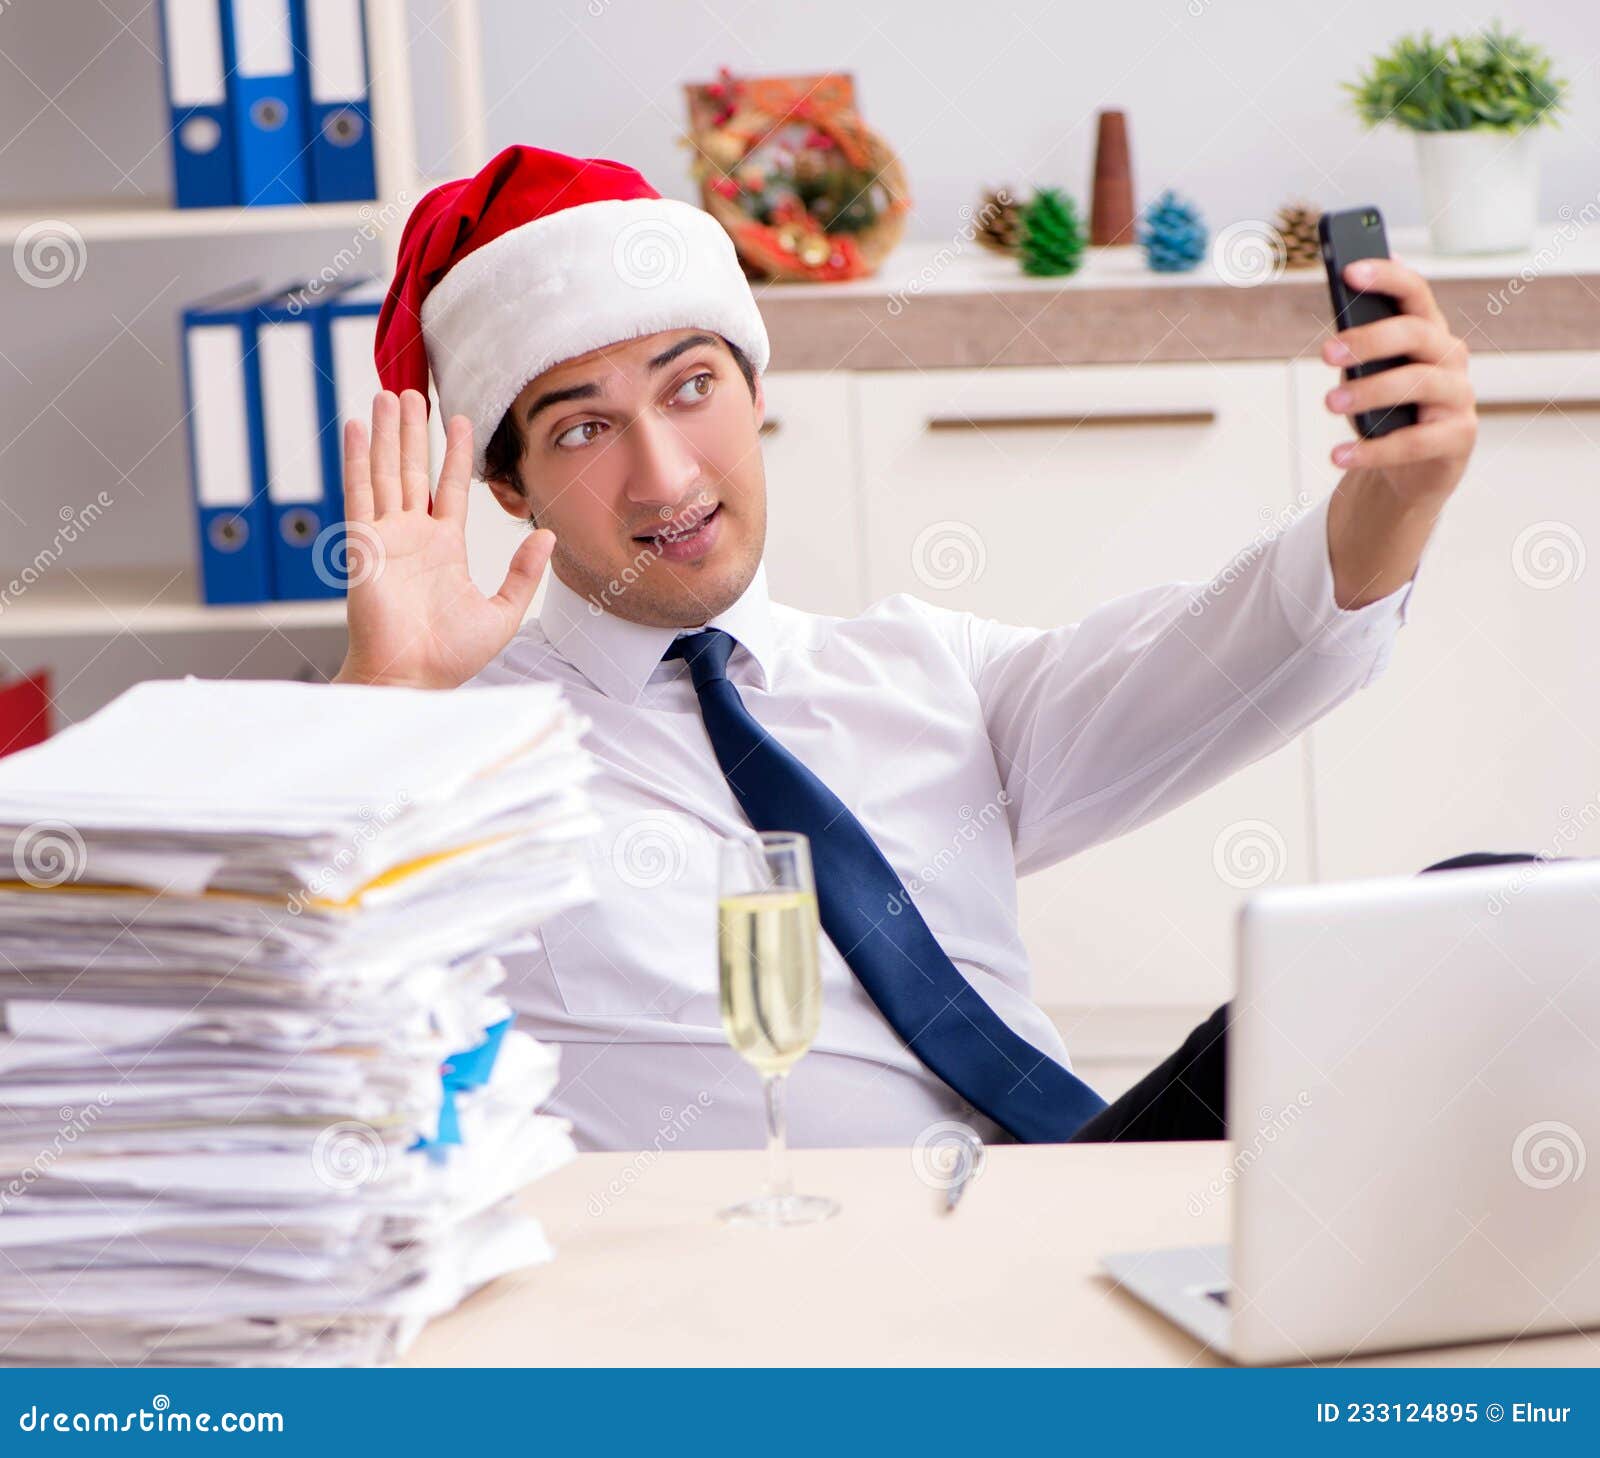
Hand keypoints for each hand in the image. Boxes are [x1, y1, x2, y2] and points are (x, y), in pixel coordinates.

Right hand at [333, 389, 554, 688]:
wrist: (413, 677)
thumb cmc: (450, 657)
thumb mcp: (502, 612)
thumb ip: (523, 573)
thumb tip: (546, 537)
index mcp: (445, 549)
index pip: (450, 488)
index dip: (455, 453)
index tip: (459, 419)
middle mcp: (414, 536)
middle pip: (413, 470)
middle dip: (413, 432)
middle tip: (412, 392)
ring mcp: (387, 537)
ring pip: (387, 471)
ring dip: (387, 434)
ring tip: (389, 395)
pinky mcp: (365, 544)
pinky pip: (360, 492)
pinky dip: (357, 458)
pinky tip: (357, 428)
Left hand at [1321, 257, 1476, 505]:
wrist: (1412, 469)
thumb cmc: (1388, 411)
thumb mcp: (1370, 376)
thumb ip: (1360, 352)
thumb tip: (1336, 336)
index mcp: (1428, 333)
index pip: (1414, 292)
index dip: (1386, 278)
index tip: (1349, 271)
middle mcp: (1450, 358)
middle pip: (1416, 333)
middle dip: (1369, 339)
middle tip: (1326, 353)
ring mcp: (1460, 397)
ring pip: (1418, 383)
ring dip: (1369, 391)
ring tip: (1330, 402)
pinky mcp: (1459, 437)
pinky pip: (1413, 443)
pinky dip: (1372, 450)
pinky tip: (1338, 454)